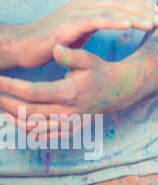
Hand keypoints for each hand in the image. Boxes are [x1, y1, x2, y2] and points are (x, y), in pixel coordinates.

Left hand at [0, 46, 139, 129]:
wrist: (118, 91)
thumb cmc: (99, 71)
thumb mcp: (89, 59)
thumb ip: (71, 55)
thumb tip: (55, 49)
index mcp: (70, 93)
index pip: (32, 92)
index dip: (10, 86)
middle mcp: (68, 112)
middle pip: (27, 111)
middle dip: (6, 102)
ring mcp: (68, 124)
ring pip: (31, 126)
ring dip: (12, 117)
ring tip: (0, 104)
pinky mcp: (69, 131)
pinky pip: (41, 135)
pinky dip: (25, 129)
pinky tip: (14, 118)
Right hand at [5, 0, 157, 69]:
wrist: (25, 45)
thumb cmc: (55, 39)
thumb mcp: (83, 27)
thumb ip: (101, 21)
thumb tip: (124, 22)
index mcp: (90, 1)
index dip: (142, 4)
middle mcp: (85, 1)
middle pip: (122, 2)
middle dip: (144, 10)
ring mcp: (78, 11)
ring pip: (114, 10)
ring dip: (136, 17)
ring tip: (153, 24)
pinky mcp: (70, 24)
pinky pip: (97, 20)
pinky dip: (115, 21)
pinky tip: (129, 26)